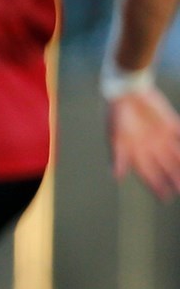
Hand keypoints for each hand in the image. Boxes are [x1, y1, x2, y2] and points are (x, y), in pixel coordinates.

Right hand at [107, 85, 179, 199]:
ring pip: (176, 155)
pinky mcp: (170, 125)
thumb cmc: (116, 115)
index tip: (166, 197)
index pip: (149, 173)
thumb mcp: (115, 137)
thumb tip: (116, 177)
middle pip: (165, 167)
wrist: (126, 92)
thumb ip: (118, 156)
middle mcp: (150, 147)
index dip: (157, 185)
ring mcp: (161, 137)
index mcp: (135, 152)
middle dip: (174, 178)